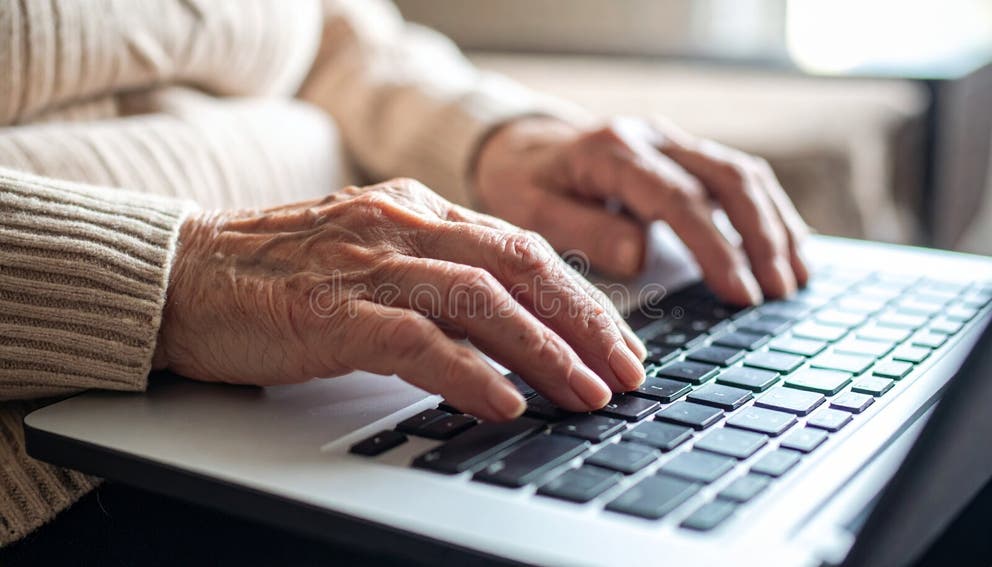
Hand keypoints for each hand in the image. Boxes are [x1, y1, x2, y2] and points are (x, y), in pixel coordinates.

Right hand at [154, 178, 646, 420]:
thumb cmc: (279, 273)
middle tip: (626, 371)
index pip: (522, 248)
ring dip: (545, 351)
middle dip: (585, 321)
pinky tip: (506, 402)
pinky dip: (469, 372)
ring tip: (586, 393)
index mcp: (417, 211)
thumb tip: (510, 323)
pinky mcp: (330, 309)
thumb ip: (435, 273)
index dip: (581, 297)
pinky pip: (417, 339)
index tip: (618, 341)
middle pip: (520, 267)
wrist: (183, 275)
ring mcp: (366, 264)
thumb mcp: (372, 255)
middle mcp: (402, 226)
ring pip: (481, 301)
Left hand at [474, 116, 810, 304]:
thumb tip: (641, 256)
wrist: (522, 147)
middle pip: (727, 178)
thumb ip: (583, 232)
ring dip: (775, 225)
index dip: (716, 247)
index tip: (741, 293)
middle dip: (760, 237)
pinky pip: (739, 177)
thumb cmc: (525, 184)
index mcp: (613, 151)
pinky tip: (787, 248)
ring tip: (795, 278)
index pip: (679, 198)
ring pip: (743, 173)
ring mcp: (673, 143)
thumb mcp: (531, 211)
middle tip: (778, 292)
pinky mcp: (686, 155)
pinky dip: (768, 212)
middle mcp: (652, 138)